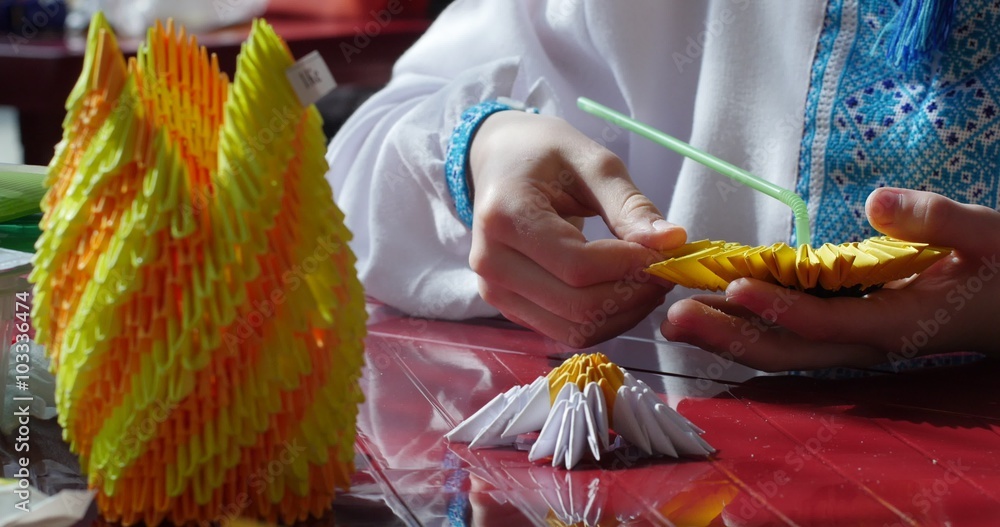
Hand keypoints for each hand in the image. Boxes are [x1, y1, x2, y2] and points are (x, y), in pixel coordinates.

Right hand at [468, 111, 684, 346]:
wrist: (499, 163)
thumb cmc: (545, 156)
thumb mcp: (592, 163)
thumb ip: (630, 206)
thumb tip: (673, 242)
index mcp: (505, 217)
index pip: (577, 265)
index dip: (629, 267)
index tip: (665, 253)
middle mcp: (490, 262)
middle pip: (577, 306)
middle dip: (633, 295)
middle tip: (665, 272)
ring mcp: (494, 291)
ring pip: (573, 330)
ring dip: (623, 315)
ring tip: (648, 284)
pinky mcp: (507, 307)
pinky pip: (564, 332)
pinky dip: (604, 321)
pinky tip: (623, 294)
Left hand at [661, 187, 999, 370]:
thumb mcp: (991, 237)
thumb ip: (938, 221)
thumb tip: (880, 203)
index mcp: (897, 323)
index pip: (826, 321)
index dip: (778, 308)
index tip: (733, 287)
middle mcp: (866, 343)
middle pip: (787, 349)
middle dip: (728, 337)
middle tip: (672, 318)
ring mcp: (853, 341)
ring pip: (781, 349)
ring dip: (728, 337)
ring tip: (675, 321)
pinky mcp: (846, 330)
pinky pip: (789, 337)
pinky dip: (749, 327)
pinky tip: (715, 314)